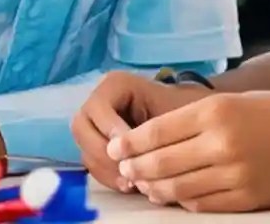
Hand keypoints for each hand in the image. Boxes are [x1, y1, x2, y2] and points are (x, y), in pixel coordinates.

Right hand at [72, 71, 211, 192]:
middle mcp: (98, 102)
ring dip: (105, 169)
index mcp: (115, 85)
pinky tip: (128, 185)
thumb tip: (130, 157)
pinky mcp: (96, 144)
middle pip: (81, 128)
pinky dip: (106, 176)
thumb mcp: (172, 114)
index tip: (132, 152)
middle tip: (129, 172)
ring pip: (84, 148)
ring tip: (131, 183)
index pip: (98, 107)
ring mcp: (93, 125)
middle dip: (103, 154)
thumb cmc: (181, 111)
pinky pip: (91, 163)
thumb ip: (151, 132)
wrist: (188, 123)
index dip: (110, 130)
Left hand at [110, 92, 269, 211]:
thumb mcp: (234, 102)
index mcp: (215, 111)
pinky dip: (184, 202)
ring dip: (156, 189)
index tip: (115, 148)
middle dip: (136, 168)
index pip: (156, 131)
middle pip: (161, 163)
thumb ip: (195, 118)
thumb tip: (152, 139)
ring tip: (146, 186)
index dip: (130, 143)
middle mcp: (222, 142)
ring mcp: (235, 173)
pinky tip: (178, 196)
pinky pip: (203, 205)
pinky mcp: (248, 198)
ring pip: (178, 188)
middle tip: (124, 170)